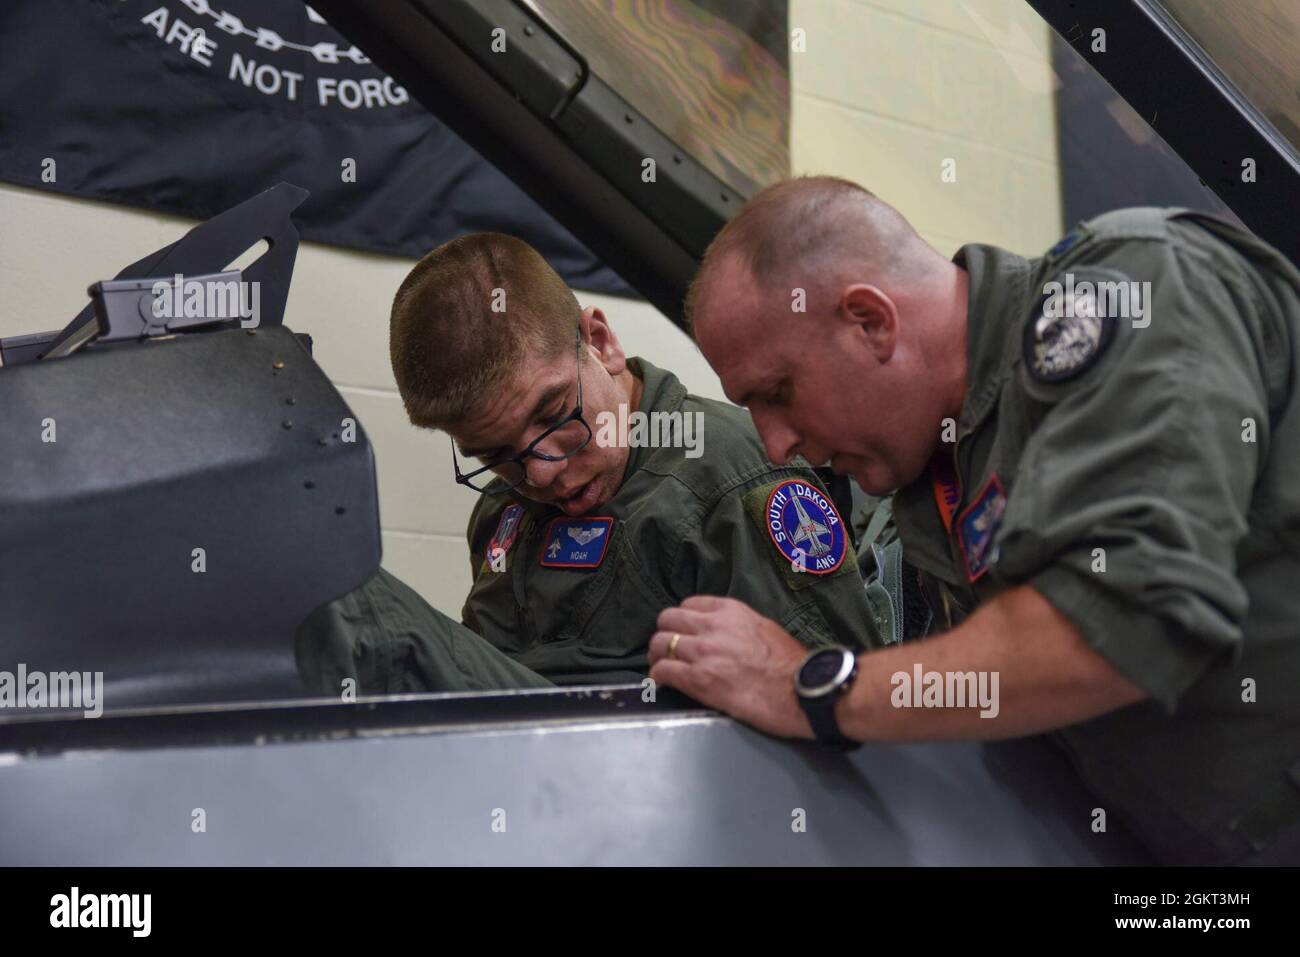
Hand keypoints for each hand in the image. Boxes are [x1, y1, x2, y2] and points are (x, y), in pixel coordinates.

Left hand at [648, 595, 812, 739]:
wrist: (802, 691)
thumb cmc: (792, 665)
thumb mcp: (764, 628)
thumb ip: (738, 625)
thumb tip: (725, 634)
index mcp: (730, 611)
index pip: (688, 605)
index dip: (682, 621)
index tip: (684, 633)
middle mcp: (713, 627)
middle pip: (667, 620)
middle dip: (665, 634)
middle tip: (668, 650)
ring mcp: (704, 652)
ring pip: (659, 644)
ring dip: (658, 656)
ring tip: (663, 667)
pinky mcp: (699, 680)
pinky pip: (663, 671)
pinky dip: (659, 676)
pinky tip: (665, 682)